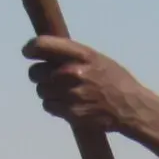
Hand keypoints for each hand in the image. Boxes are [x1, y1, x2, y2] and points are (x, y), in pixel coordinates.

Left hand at [25, 36, 153, 134]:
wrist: (131, 107)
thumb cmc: (114, 80)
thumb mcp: (97, 58)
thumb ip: (72, 53)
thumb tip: (43, 49)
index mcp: (81, 54)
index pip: (42, 45)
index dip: (30, 48)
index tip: (28, 52)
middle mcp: (74, 72)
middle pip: (35, 72)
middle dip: (39, 75)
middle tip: (50, 78)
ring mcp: (71, 94)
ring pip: (40, 91)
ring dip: (47, 92)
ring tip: (65, 93)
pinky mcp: (71, 112)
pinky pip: (48, 106)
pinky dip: (54, 105)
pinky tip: (68, 104)